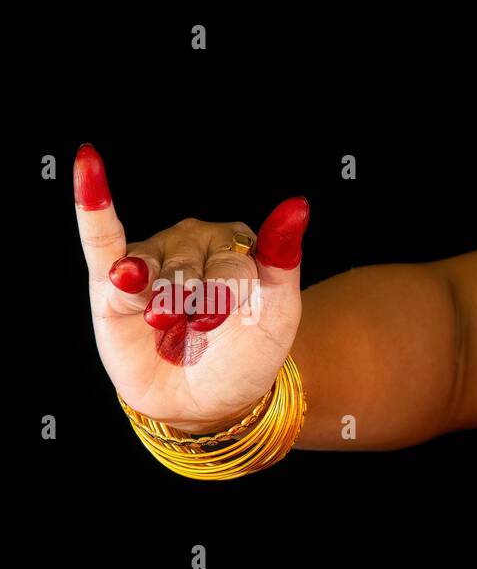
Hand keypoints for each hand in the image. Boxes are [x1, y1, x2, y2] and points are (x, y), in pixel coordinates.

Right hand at [74, 144, 309, 432]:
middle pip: (191, 261)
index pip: (233, 260)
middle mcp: (194, 243)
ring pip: (151, 264)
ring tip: (165, 321)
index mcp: (238, 246)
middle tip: (203, 329)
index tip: (232, 320)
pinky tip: (87, 167)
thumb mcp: (278, 315)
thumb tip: (297, 205)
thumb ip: (283, 259)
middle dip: (196, 302)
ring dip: (160, 296)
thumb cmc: (246, 357)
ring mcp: (154, 260)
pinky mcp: (112, 281)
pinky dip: (92, 204)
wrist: (206, 400)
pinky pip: (101, 238)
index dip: (231, 297)